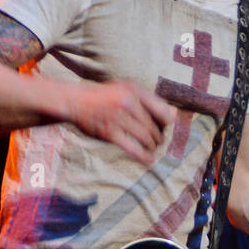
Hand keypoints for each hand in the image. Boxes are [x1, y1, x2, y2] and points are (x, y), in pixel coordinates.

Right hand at [66, 81, 180, 164]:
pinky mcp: (110, 133)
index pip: (161, 109)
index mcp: (134, 90)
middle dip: (159, 137)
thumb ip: (146, 99)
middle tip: (159, 141)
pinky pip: (132, 148)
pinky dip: (143, 156)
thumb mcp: (125, 88)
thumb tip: (171, 116)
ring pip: (145, 137)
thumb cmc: (105, 96)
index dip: (167, 121)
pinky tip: (149, 160)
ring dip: (152, 146)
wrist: (77, 101)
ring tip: (153, 148)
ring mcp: (119, 118)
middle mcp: (128, 102)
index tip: (166, 127)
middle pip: (154, 126)